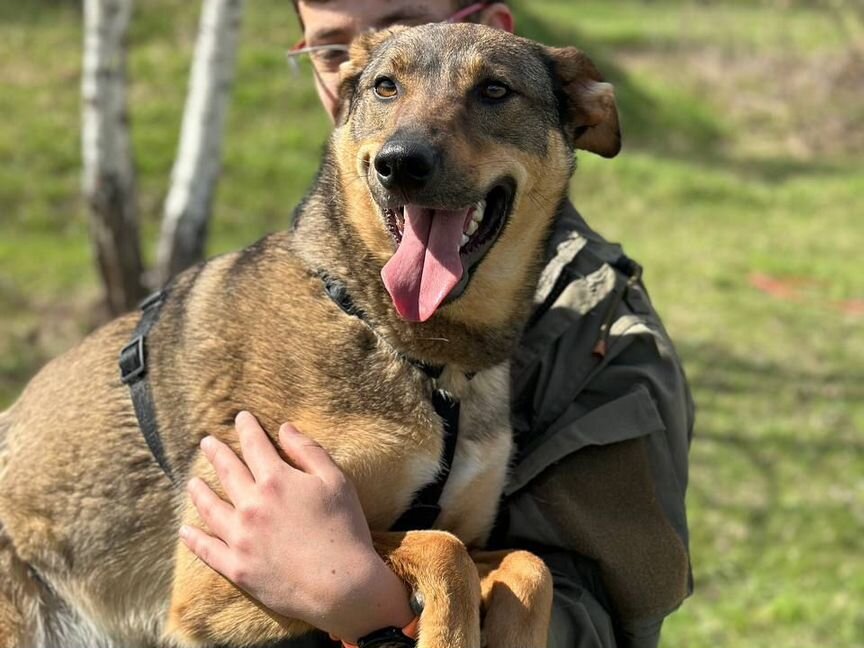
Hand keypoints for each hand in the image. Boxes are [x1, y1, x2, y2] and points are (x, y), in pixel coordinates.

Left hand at [179, 411, 413, 641]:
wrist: (340, 585)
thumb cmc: (344, 529)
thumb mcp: (336, 480)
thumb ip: (308, 451)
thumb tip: (284, 429)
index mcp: (276, 480)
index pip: (255, 446)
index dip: (247, 429)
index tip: (241, 418)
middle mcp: (252, 505)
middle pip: (227, 472)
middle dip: (216, 453)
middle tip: (206, 442)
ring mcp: (240, 537)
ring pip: (211, 508)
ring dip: (199, 492)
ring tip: (192, 482)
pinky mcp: (237, 567)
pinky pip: (207, 550)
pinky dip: (194, 539)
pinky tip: (185, 531)